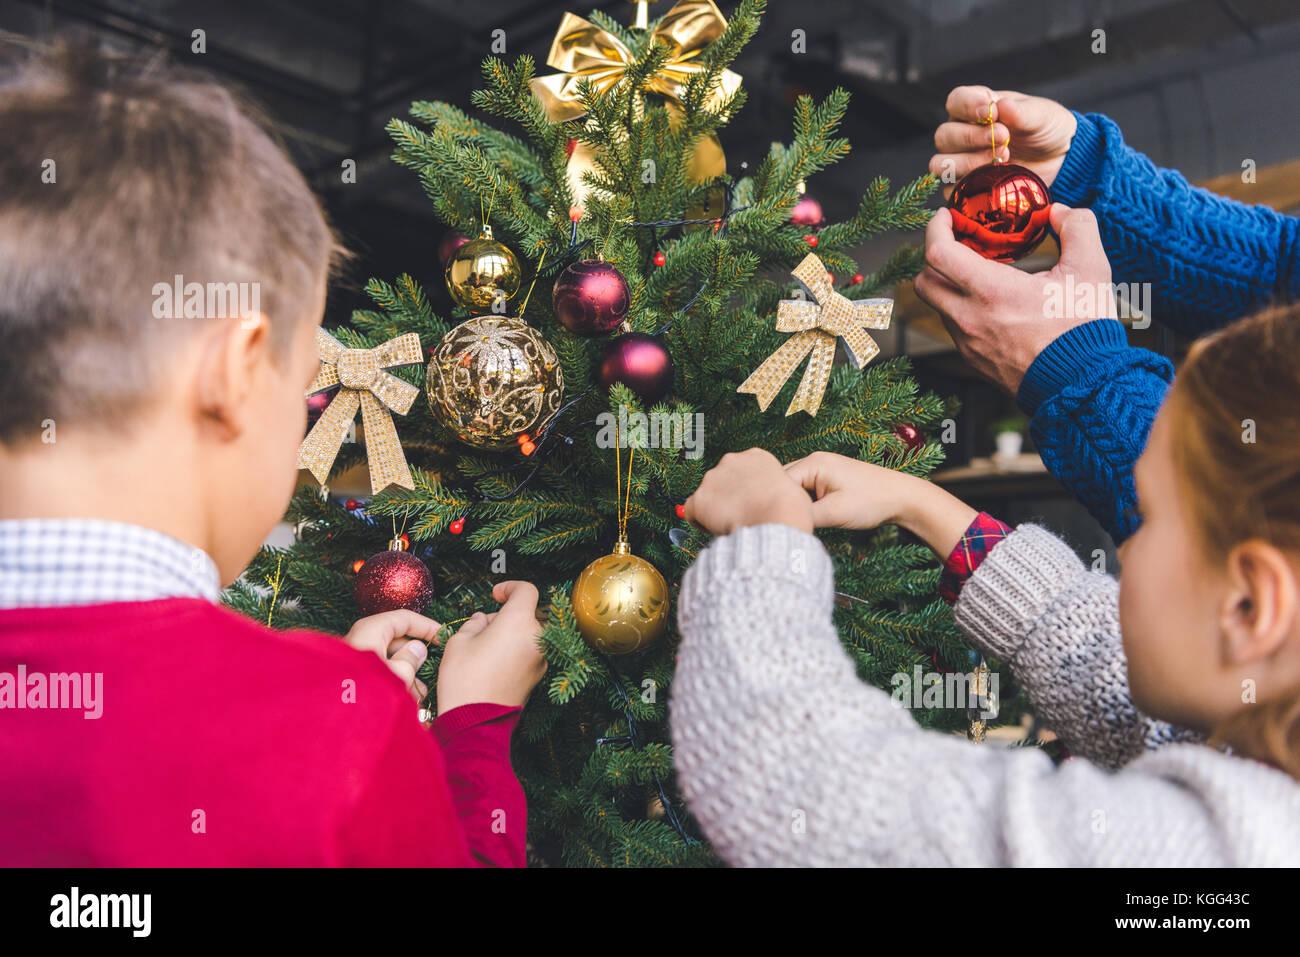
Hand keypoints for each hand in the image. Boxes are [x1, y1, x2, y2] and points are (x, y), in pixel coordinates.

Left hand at [344, 610, 440, 701]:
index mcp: (372, 629)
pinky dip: (395, 680)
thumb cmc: (366, 690)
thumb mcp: (398, 673)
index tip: (443, 637)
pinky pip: (380, 670)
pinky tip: (407, 697)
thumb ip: (411, 659)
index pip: (405, 618)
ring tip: (421, 692)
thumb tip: (418, 649)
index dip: (426, 626)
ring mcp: (358, 656)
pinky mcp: (354, 673)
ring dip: (408, 672)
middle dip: (417, 656)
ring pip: (390, 657)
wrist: (334, 715)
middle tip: (433, 669)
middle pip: (397, 639)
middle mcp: (363, 638)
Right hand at [436, 580, 546, 715]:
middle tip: (483, 626)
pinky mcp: (538, 676)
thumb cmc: (464, 679)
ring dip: (512, 632)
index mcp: (519, 622)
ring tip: (485, 646)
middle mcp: (537, 638)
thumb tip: (483, 619)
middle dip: (507, 614)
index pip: (527, 591)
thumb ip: (474, 623)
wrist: (475, 722)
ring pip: (530, 634)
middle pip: (528, 613)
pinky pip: (530, 652)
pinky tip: (494, 661)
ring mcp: (540, 659)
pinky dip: (517, 649)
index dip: (510, 588)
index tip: (496, 595)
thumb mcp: (459, 642)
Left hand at [684, 448, 813, 535]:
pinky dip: (701, 523)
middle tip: (739, 517)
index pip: (742, 471)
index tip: (750, 505)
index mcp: (756, 456)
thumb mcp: (790, 488)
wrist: (778, 519)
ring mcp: (712, 478)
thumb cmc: (790, 510)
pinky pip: (693, 513)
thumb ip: (773, 487)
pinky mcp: (699, 498)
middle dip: (727, 499)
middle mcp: (731, 461)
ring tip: (733, 525)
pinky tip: (717, 530)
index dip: (745, 491)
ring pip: (707, 497)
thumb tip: (764, 501)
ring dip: (715, 510)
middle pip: (722, 481)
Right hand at [785, 451, 977, 558]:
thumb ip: (805, 517)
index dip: (774, 504)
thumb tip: (781, 525)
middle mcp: (813, 461)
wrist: (904, 498)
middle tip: (780, 527)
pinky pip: (805, 491)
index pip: (778, 484)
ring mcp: (821, 469)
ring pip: (794, 489)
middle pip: (783, 485)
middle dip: (781, 504)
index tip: (772, 525)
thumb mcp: (834, 513)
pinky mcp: (828, 479)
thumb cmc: (873, 502)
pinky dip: (804, 505)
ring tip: (794, 524)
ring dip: (794, 506)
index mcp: (813, 463)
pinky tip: (807, 519)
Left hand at [913, 203, 1114, 395]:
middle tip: (958, 245)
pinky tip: (992, 305)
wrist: (1081, 385)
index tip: (946, 217)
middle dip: (934, 259)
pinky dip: (963, 310)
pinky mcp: (973, 361)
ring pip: (939, 307)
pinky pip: (955, 329)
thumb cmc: (1083, 329)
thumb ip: (1077, 227)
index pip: (937, 253)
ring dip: (950, 286)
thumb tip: (1059, 210)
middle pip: (923, 282)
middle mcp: (969, 318)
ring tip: (981, 275)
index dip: (935, 228)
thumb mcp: (1091, 269)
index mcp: (991, 291)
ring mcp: (967, 343)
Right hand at [930, 86, 1076, 197]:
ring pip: (940, 164)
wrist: (1058, 159)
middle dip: (970, 137)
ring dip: (968, 162)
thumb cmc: (1044, 130)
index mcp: (975, 109)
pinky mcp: (965, 188)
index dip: (966, 105)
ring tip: (1001, 159)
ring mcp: (961, 162)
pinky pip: (950, 191)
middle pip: (944, 135)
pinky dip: (968, 186)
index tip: (989, 110)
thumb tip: (1002, 106)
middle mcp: (962, 134)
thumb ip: (1022, 112)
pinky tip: (993, 180)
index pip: (956, 101)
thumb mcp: (1041, 115)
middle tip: (1003, 136)